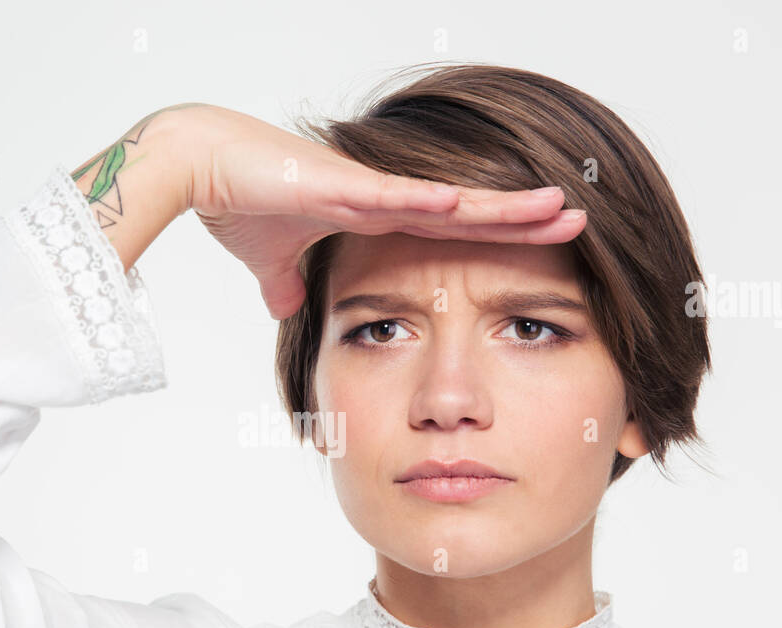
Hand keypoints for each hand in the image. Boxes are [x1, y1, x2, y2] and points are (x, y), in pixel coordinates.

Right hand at [174, 103, 586, 319]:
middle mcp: (384, 200)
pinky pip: (390, 196)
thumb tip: (289, 308)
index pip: (455, 232)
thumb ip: (288, 284)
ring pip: (447, 200)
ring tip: (556, 207)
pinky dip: (427, 203)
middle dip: (526, 220)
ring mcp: (366, 189)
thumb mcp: (272, 262)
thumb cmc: (237, 201)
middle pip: (471, 213)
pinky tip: (469, 205)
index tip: (548, 243)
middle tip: (583, 219)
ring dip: (499, 207)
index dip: (502, 238)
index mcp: (377, 216)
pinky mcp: (337, 185)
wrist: (198, 166)